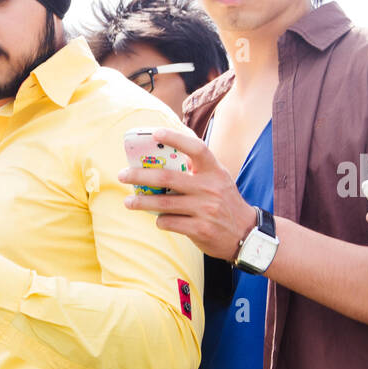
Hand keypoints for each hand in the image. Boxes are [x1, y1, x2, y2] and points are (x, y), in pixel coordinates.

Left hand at [118, 127, 257, 260]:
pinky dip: (160, 220)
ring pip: (163, 203)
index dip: (175, 138)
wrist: (245, 234)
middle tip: (122, 175)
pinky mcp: (200, 229)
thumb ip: (197, 168)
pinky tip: (158, 219)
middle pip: (167, 178)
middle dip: (139, 176)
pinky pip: (169, 222)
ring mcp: (205, 209)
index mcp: (214, 171)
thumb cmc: (224, 203)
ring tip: (128, 201)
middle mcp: (210, 188)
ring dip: (141, 202)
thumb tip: (167, 153)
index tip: (155, 134)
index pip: (196, 148)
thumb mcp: (218, 179)